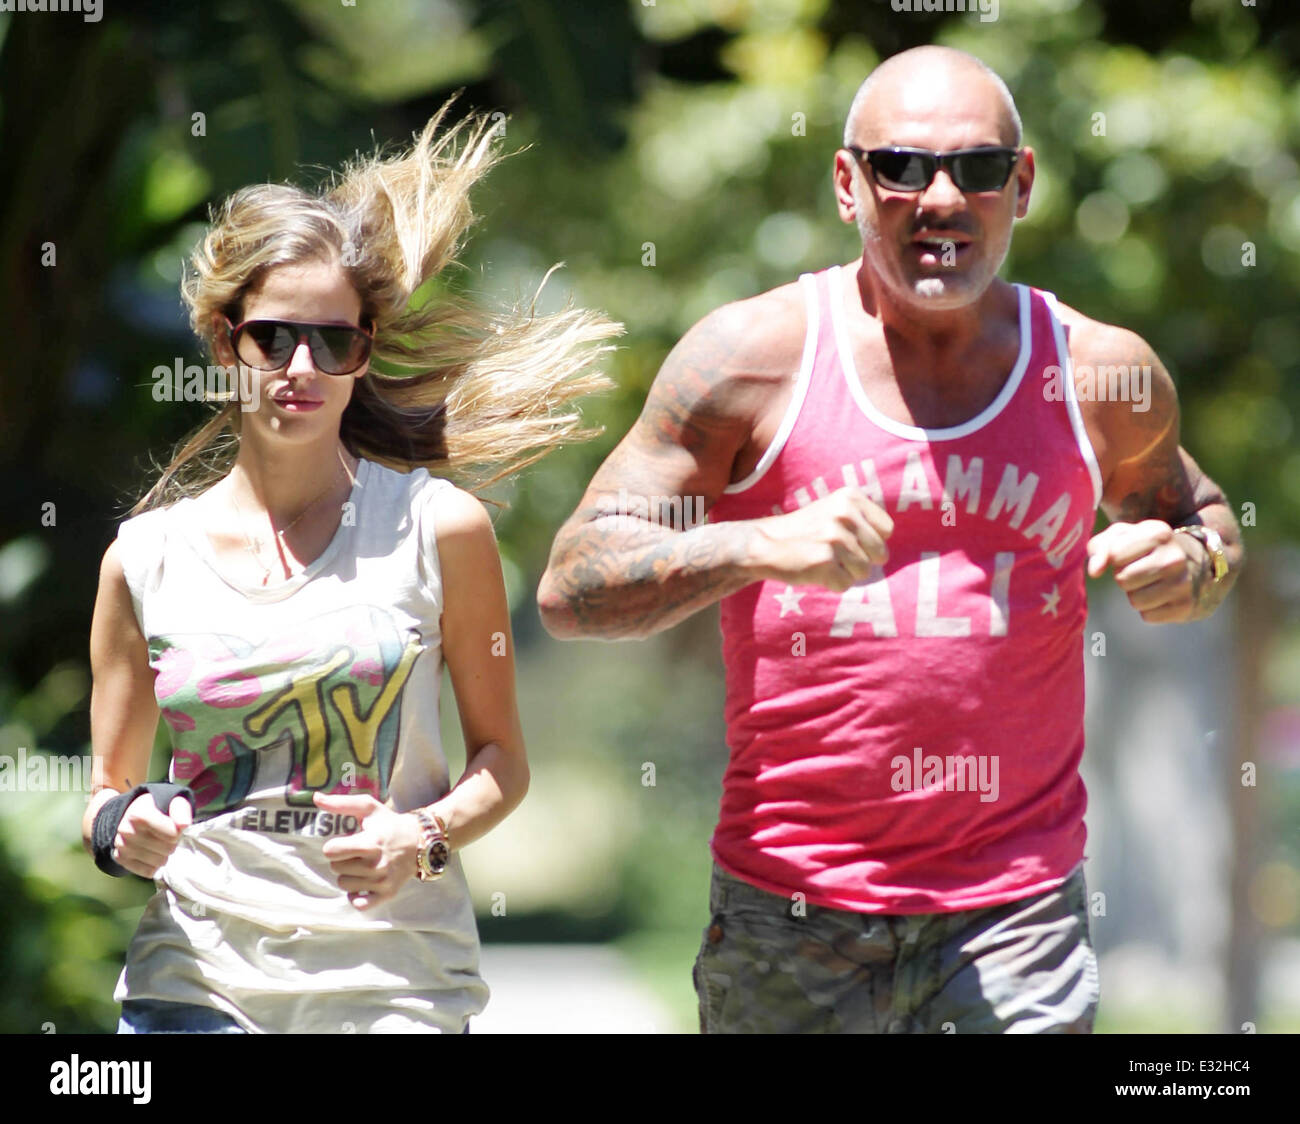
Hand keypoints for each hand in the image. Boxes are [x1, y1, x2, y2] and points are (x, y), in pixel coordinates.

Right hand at [114, 793, 191, 877]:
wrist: (131, 814)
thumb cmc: (157, 807)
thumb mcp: (172, 800)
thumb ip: (181, 809)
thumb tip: (184, 824)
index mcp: (138, 814)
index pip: (172, 835)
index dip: (179, 832)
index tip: (175, 825)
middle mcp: (126, 831)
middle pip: (168, 849)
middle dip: (172, 843)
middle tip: (167, 835)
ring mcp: (121, 846)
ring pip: (159, 862)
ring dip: (164, 854)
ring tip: (160, 843)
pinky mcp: (121, 859)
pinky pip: (148, 871)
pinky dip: (155, 865)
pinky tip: (152, 853)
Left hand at [315, 792, 420, 910]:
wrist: (421, 841)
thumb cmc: (390, 823)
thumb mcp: (369, 808)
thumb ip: (341, 803)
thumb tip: (316, 798)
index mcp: (371, 842)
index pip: (331, 851)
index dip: (335, 845)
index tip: (345, 841)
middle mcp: (377, 864)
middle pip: (336, 868)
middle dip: (342, 859)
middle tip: (357, 852)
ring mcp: (383, 881)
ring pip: (343, 884)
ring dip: (349, 874)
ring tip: (362, 865)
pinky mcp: (387, 894)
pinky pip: (358, 904)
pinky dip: (356, 895)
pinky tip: (363, 883)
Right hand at [753, 486, 892, 590]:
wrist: (764, 543)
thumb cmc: (805, 531)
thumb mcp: (835, 509)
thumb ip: (863, 520)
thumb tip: (888, 548)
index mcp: (850, 497)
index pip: (887, 529)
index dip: (871, 541)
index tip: (850, 541)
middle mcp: (845, 514)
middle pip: (880, 553)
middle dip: (861, 560)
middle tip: (835, 555)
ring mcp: (835, 538)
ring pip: (864, 571)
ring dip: (845, 573)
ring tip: (823, 561)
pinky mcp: (824, 562)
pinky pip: (846, 584)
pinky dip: (832, 584)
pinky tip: (815, 571)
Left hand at [1086, 519, 1203, 623]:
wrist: (1196, 564)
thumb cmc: (1147, 548)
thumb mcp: (1123, 536)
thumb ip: (1099, 547)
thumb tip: (1094, 571)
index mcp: (1158, 533)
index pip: (1114, 555)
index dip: (1115, 558)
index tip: (1130, 554)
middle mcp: (1174, 558)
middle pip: (1122, 580)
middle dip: (1125, 577)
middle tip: (1141, 569)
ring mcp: (1183, 584)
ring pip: (1135, 601)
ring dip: (1136, 594)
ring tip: (1152, 582)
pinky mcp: (1185, 607)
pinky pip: (1147, 616)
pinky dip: (1149, 608)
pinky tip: (1162, 595)